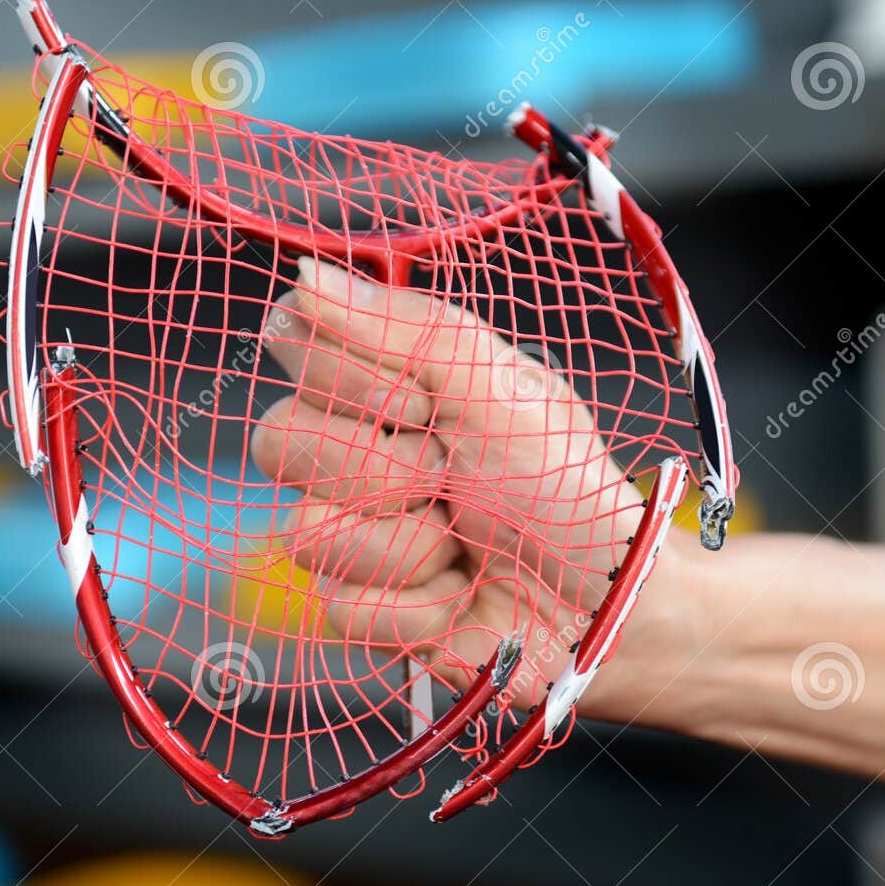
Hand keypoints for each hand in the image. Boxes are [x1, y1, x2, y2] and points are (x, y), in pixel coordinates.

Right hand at [249, 257, 664, 712]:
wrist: (605, 600)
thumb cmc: (564, 485)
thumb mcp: (501, 389)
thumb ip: (407, 327)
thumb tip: (306, 276)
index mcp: (380, 380)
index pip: (289, 341)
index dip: (340, 373)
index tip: (420, 399)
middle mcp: (347, 450)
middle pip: (279, 440)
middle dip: (388, 469)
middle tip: (454, 476)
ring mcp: (344, 531)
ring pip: (307, 533)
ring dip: (411, 544)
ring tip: (464, 541)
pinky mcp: (355, 609)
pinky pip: (344, 605)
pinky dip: (421, 605)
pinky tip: (460, 595)